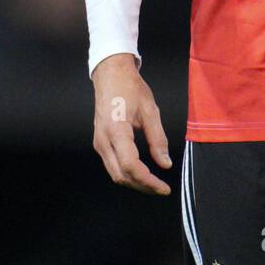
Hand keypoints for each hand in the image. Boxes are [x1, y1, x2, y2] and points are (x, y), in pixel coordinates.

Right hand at [91, 53, 172, 195]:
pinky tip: (141, 172)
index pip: (131, 166)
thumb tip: (165, 164)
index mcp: (116, 131)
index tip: (164, 188)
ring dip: (134, 182)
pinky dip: (127, 173)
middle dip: (142, 186)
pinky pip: (112, 165)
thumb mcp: (151, 111)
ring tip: (154, 184)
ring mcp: (99, 142)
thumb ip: (158, 139)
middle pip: (121, 175)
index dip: (148, 181)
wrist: (111, 74)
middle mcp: (103, 140)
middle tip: (161, 189)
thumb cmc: (130, 88)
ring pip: (115, 173)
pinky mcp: (100, 141)